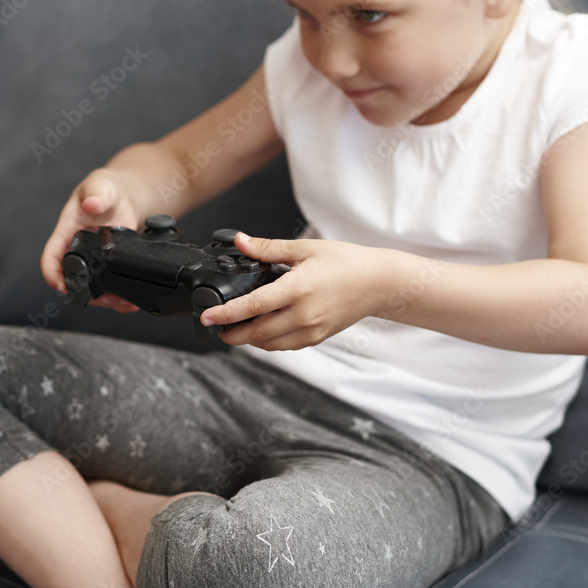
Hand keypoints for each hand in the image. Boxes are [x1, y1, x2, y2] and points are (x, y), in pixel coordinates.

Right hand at [41, 169, 142, 312]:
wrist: (125, 195)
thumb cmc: (105, 189)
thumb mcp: (100, 186)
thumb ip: (96, 194)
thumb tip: (91, 205)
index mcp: (66, 232)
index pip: (51, 257)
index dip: (52, 274)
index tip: (62, 286)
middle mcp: (77, 250)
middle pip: (72, 280)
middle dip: (85, 294)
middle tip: (104, 299)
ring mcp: (93, 260)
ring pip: (91, 288)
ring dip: (105, 300)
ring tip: (122, 302)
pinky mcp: (109, 266)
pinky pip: (109, 286)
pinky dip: (119, 297)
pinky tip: (130, 302)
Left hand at [199, 233, 394, 350]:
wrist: (379, 283)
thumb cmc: (346, 263)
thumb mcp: (305, 249)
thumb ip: (269, 248)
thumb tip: (241, 241)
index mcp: (297, 289)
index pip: (252, 306)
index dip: (226, 314)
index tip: (208, 317)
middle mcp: (304, 314)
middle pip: (257, 333)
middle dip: (232, 334)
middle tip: (217, 328)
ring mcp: (312, 329)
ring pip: (270, 344)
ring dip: (250, 340)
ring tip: (236, 330)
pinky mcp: (318, 337)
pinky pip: (286, 346)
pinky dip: (270, 342)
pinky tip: (262, 332)